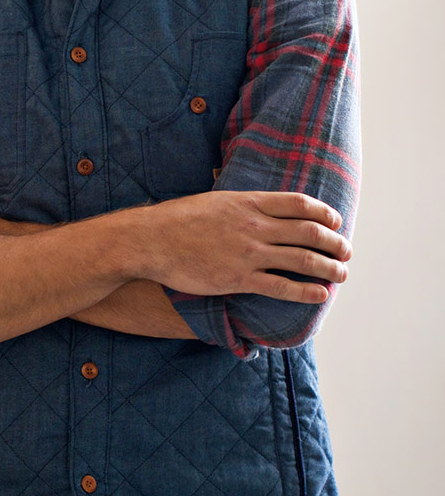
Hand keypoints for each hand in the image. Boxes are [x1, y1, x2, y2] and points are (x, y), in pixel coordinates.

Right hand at [129, 190, 350, 302]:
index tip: (336, 223)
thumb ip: (242, 205)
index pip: (302, 205)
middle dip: (336, 243)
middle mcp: (255, 227)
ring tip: (341, 274)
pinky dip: (307, 292)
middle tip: (345, 252)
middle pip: (311, 232)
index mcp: (249, 203)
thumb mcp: (215, 201)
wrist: (150, 241)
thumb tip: (260, 208)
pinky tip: (320, 295)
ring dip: (330, 268)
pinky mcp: (238, 279)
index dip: (326, 214)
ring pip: (304, 260)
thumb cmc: (177, 220)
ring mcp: (248, 254)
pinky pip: (283, 287)